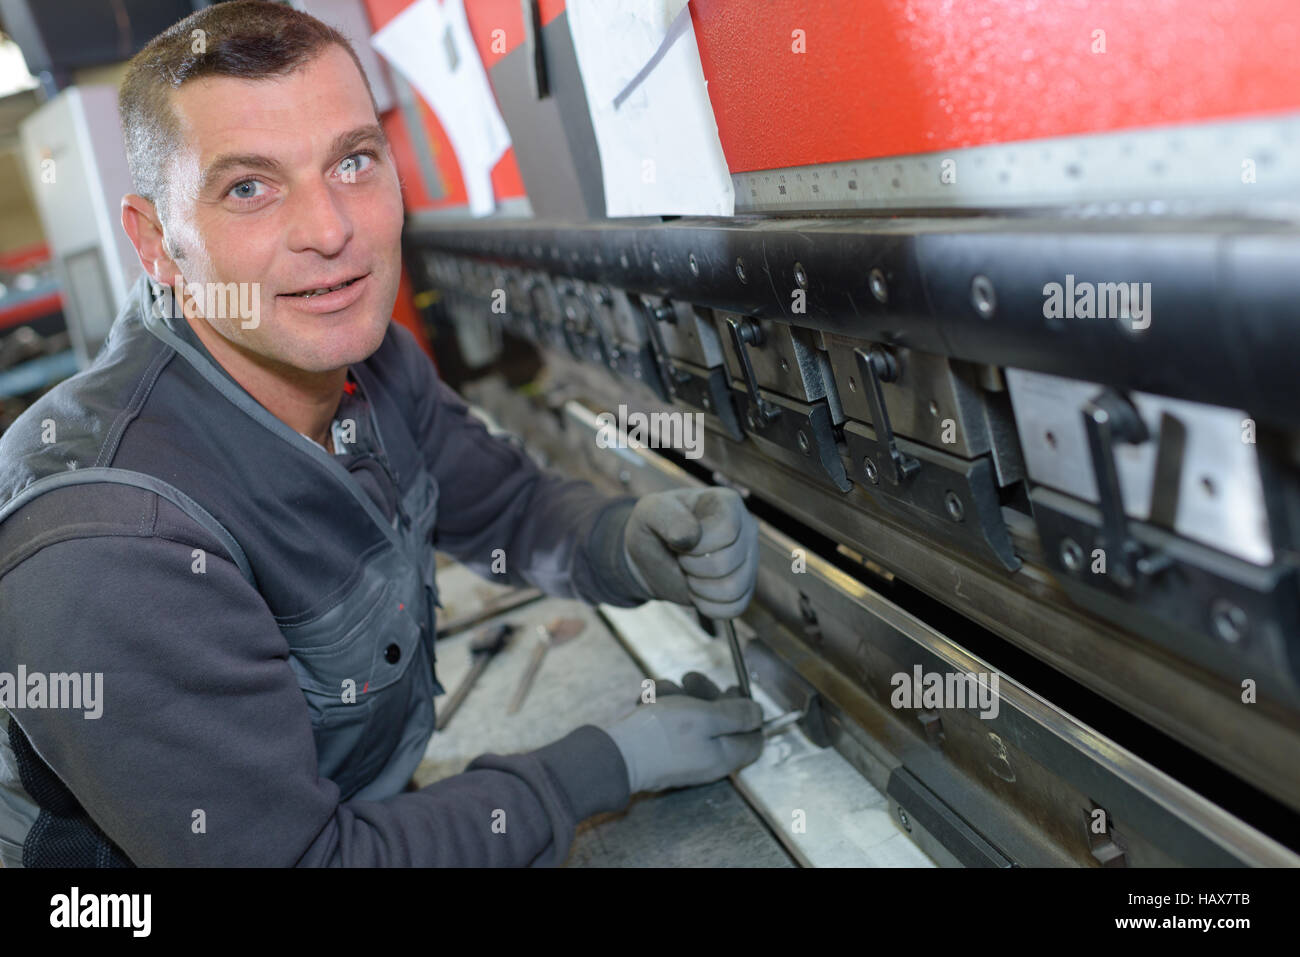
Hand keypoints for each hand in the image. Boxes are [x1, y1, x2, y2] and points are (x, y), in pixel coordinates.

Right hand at [602, 672, 762, 793]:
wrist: (616, 754)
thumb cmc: (662, 735)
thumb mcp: (708, 717)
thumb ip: (738, 714)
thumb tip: (759, 714)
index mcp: (726, 755)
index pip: (755, 737)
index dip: (749, 712)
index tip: (735, 690)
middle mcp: (709, 759)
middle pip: (722, 722)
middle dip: (707, 694)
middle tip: (691, 679)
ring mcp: (686, 756)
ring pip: (693, 718)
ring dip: (679, 697)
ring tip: (662, 690)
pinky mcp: (665, 751)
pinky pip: (672, 725)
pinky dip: (663, 708)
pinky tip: (650, 701)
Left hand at [621, 487, 758, 618]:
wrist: (652, 556)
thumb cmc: (654, 527)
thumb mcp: (650, 511)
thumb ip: (667, 516)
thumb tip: (691, 537)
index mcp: (728, 503)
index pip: (726, 531)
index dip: (696, 545)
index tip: (676, 541)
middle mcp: (746, 529)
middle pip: (727, 562)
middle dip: (692, 568)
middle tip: (681, 558)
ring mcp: (749, 560)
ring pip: (733, 589)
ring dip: (700, 589)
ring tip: (689, 574)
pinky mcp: (746, 587)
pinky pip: (734, 608)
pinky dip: (708, 606)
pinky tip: (697, 591)